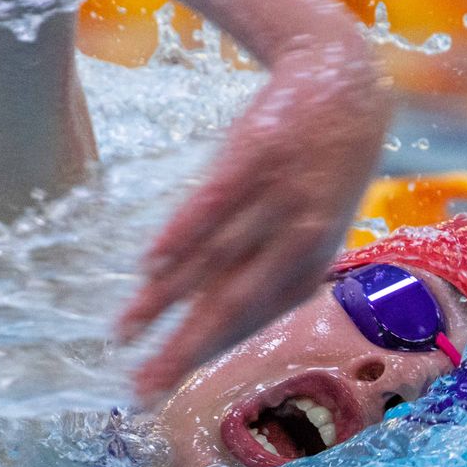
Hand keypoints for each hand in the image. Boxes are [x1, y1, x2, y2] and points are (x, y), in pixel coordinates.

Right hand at [119, 34, 392, 397]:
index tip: (167, 384)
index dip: (208, 354)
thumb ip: (286, 267)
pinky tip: (149, 265)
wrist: (343, 79)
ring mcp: (274, 197)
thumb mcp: (321, 219)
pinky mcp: (253, 155)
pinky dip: (180, 235)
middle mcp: (294, 237)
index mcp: (311, 260)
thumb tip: (245, 316)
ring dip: (163, 301)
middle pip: (227, 305)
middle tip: (142, 387)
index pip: (252, 320)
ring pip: (210, 261)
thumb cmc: (325, 160)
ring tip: (122, 333)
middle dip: (182, 350)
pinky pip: (211, 204)